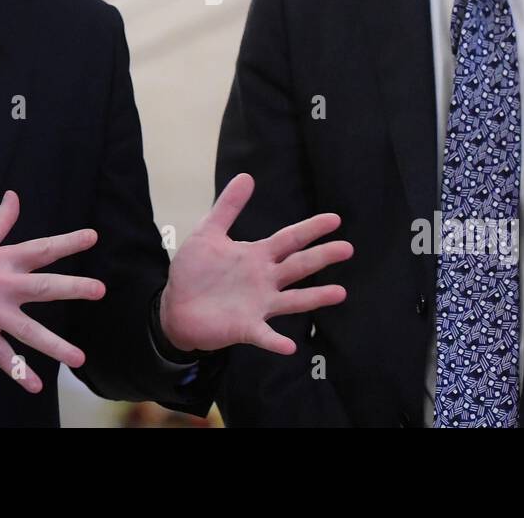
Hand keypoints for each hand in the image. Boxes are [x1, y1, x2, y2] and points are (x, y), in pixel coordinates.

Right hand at [0, 190, 105, 392]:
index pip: (41, 248)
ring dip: (55, 346)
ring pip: (27, 330)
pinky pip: (2, 357)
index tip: (92, 237)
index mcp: (2, 260)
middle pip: (43, 286)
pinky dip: (18, 372)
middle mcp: (1, 285)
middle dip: (73, 288)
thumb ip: (1, 220)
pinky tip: (34, 384)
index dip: (67, 242)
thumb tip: (14, 196)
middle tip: (98, 290)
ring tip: (77, 357)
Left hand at [159, 173, 351, 353]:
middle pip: (298, 266)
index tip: (334, 219)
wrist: (176, 306)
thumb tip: (247, 176)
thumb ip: (227, 207)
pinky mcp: (247, 327)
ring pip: (293, 301)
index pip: (289, 239)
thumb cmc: (195, 271)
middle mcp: (265, 279)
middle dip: (322, 257)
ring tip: (339, 293)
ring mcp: (259, 304)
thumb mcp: (208, 233)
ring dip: (315, 297)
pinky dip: (277, 341)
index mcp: (257, 255)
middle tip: (347, 248)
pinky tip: (289, 346)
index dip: (310, 229)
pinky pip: (265, 335)